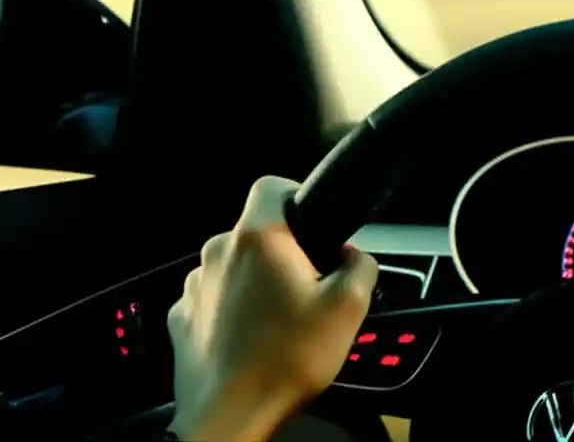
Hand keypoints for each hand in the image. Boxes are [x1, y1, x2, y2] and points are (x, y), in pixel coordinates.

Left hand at [166, 176, 378, 440]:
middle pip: (257, 231)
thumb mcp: (349, 308)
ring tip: (281, 321)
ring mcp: (194, 286)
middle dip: (284, 252)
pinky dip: (234, 311)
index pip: (272, 186)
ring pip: (235, 266)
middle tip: (309, 289)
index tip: (314, 226)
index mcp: (258, 239)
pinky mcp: (181, 318)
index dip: (297, 197)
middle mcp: (218, 254)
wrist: (230, 417)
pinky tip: (254, 338)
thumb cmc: (285, 360)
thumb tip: (354, 256)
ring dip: (257, 283)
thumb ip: (362, 266)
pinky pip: (215, 299)